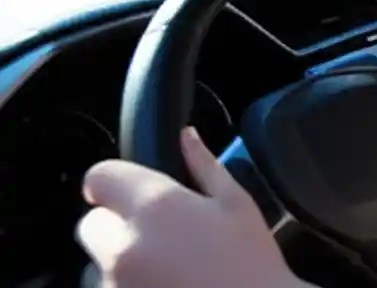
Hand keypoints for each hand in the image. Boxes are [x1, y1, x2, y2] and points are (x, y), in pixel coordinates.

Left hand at [76, 127, 303, 287]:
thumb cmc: (252, 263)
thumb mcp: (238, 205)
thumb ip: (206, 165)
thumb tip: (187, 137)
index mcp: (156, 206)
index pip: (100, 177)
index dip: (114, 180)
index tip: (127, 191)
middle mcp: (125, 246)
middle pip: (92, 224)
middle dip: (116, 226)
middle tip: (160, 237)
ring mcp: (115, 283)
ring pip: (98, 263)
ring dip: (121, 262)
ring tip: (167, 269)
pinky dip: (128, 285)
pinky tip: (166, 284)